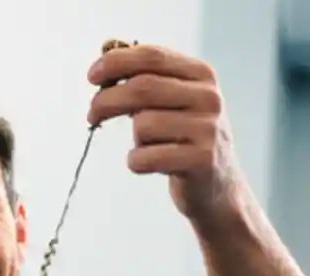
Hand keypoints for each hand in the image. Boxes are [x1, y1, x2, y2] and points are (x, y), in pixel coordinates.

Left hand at [87, 42, 240, 221]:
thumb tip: (104, 60)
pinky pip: (145, 158)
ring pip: (143, 125)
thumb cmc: (184, 136)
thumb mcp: (174, 100)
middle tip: (92, 114)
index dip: (116, 62)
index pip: (152, 56)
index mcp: (201, 74)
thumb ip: (145, 77)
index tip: (92, 76)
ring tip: (147, 146)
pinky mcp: (200, 161)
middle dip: (107, 100)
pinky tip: (149, 164)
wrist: (218, 185)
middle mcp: (208, 98)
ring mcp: (207, 129)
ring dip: (134, 138)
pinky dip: (136, 162)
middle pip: (142, 88)